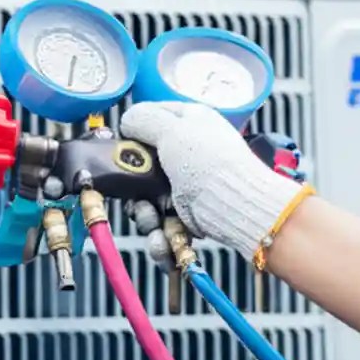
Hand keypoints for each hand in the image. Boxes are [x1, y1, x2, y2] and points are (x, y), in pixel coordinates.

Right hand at [119, 102, 312, 260]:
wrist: (236, 206)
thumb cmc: (210, 162)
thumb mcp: (171, 129)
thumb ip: (143, 119)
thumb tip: (127, 120)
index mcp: (188, 123)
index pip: (152, 120)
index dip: (134, 135)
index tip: (123, 151)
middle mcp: (188, 152)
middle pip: (142, 170)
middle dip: (134, 191)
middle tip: (138, 198)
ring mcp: (188, 185)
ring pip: (149, 202)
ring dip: (146, 218)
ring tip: (154, 223)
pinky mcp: (190, 215)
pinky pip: (164, 226)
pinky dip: (161, 238)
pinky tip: (163, 240)